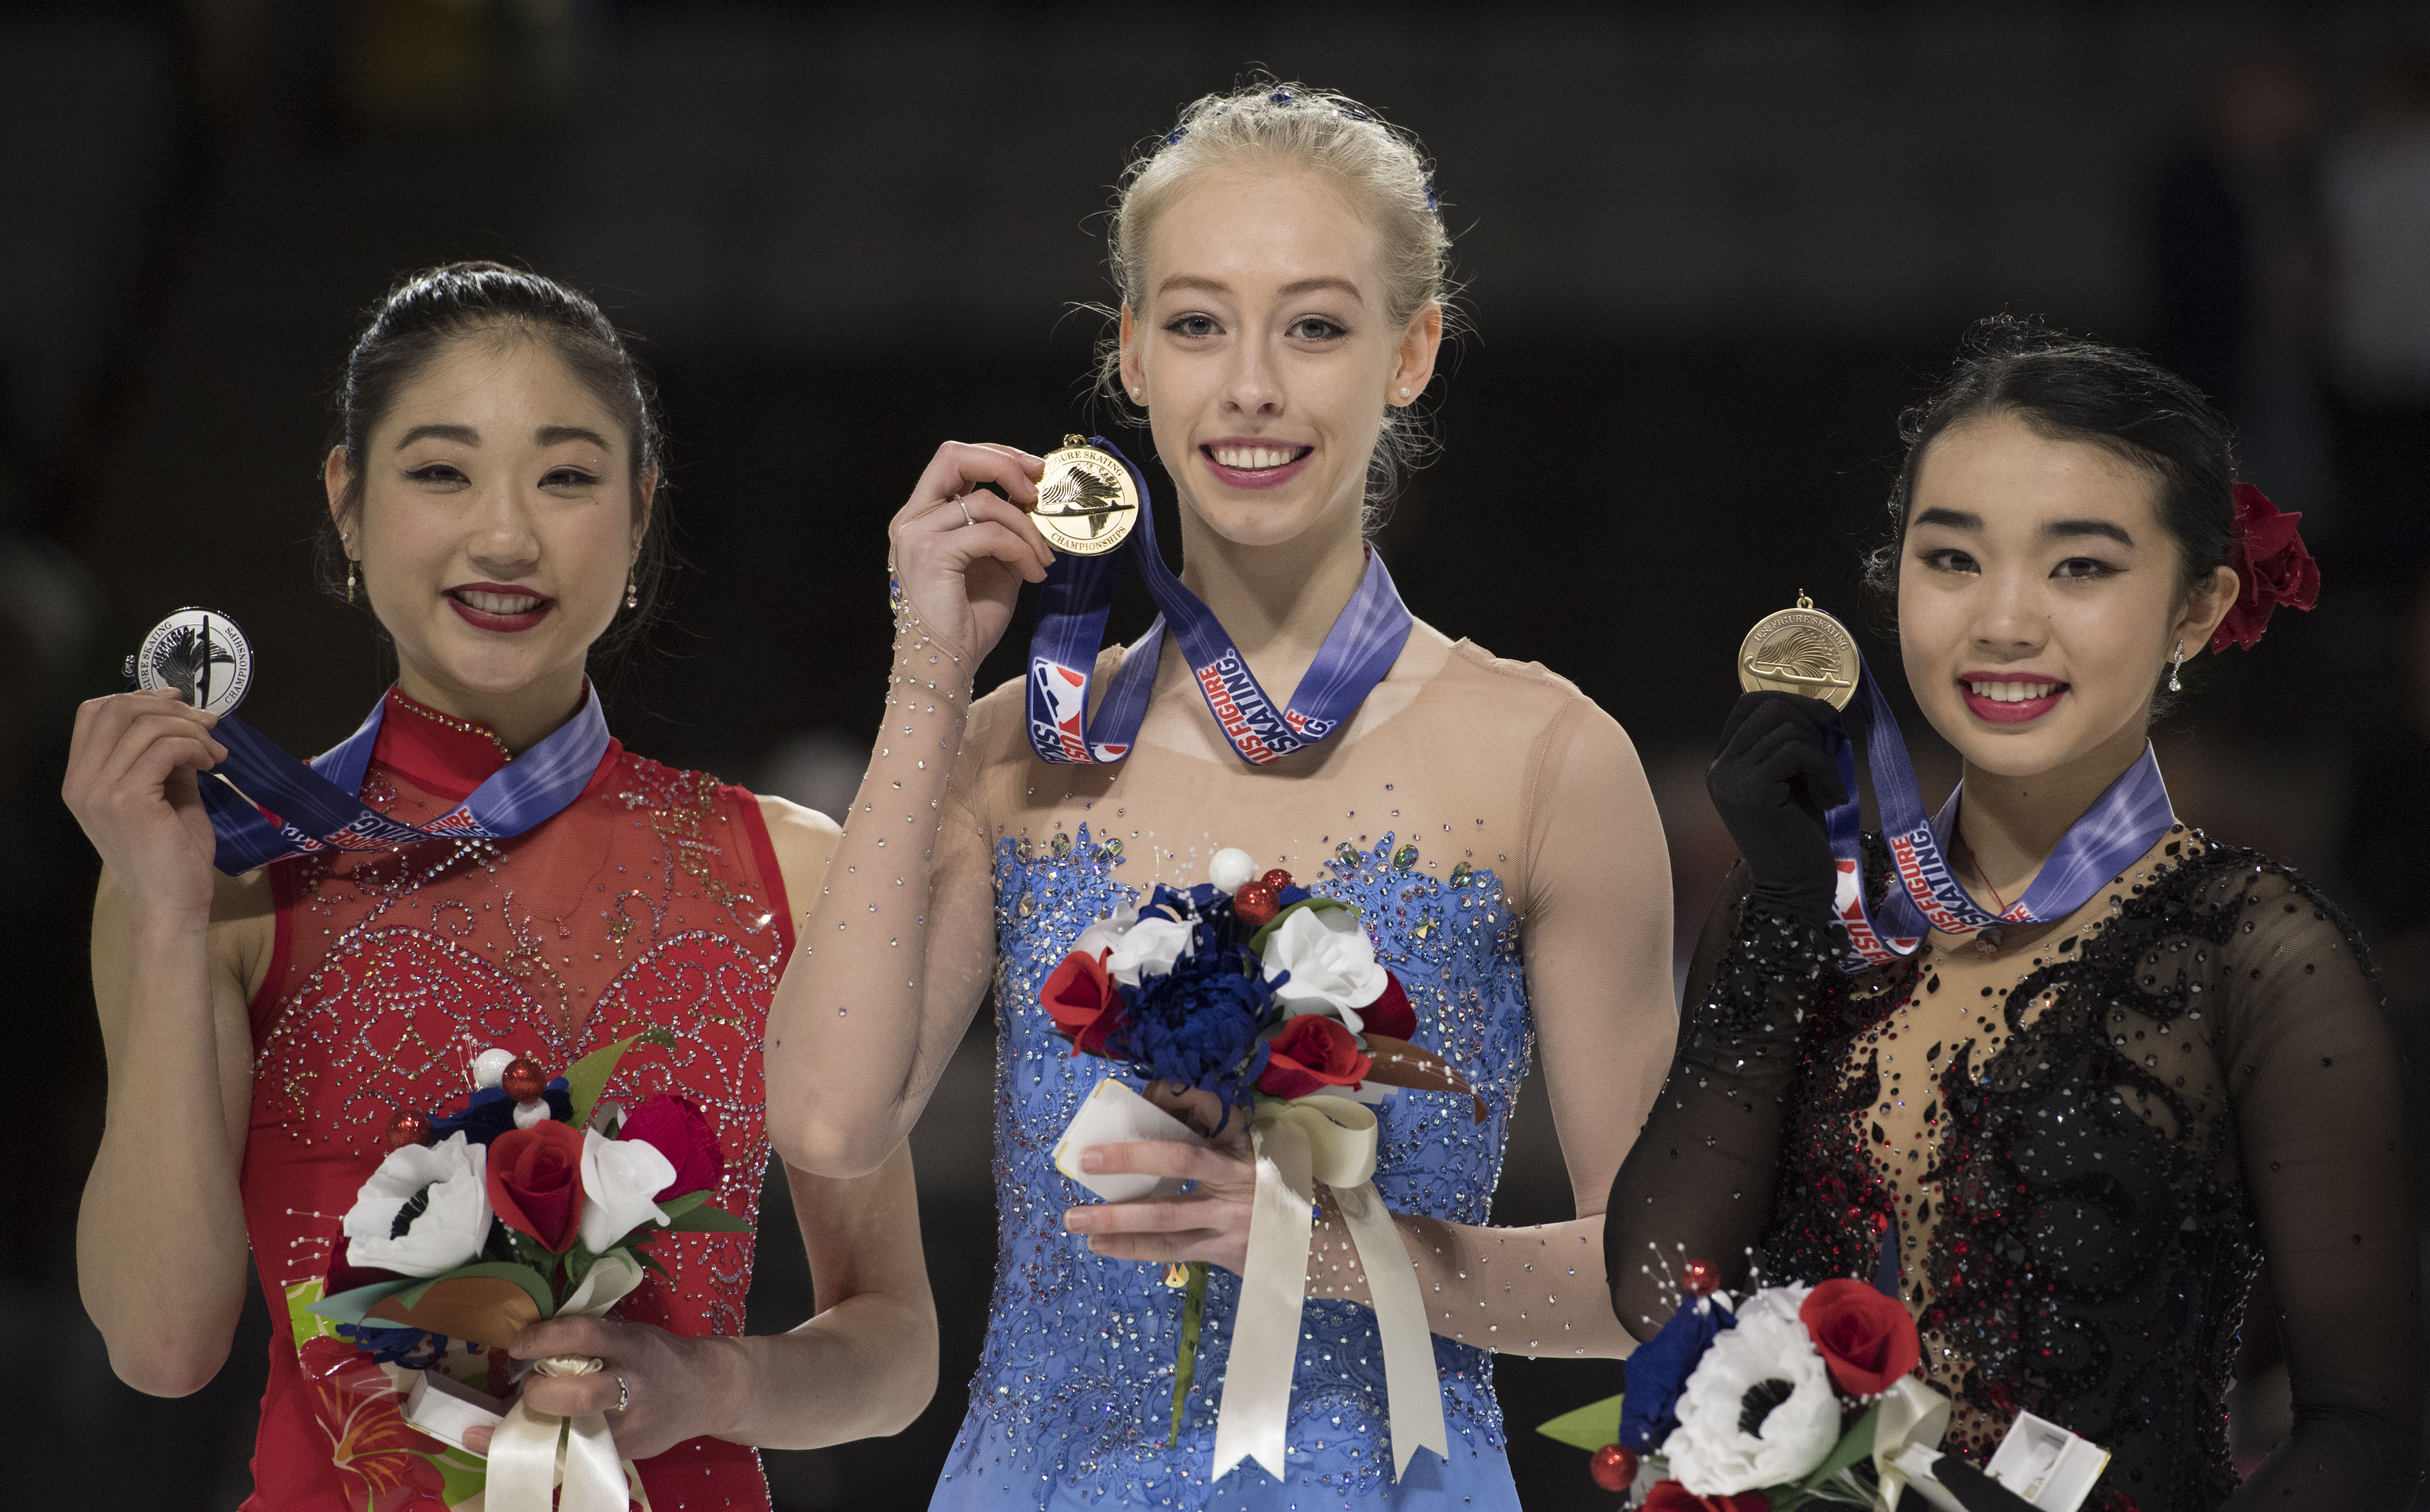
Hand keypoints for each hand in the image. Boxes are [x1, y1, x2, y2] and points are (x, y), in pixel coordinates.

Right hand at [62, 689, 228, 919]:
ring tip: (216, 753)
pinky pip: (164, 749)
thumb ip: (164, 757)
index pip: (94, 713)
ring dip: (191, 730)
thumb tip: (183, 721)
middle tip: (209, 724)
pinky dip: (194, 747)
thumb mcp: (166, 793)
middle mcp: (81, 782)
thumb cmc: (173, 854)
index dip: (138, 697)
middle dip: (169, 707)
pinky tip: (211, 764)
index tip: (179, 703)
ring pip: (145, 726)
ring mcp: (99, 791)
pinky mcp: (127, 800)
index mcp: (82, 778)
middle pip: (116, 709)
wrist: (172, 904)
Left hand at [462, 1314, 736, 1462]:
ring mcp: (631, 1425)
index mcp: (633, 1346)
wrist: (707, 1390)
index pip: (582, 1335)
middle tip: (530, 1385)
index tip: (518, 1345)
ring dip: (542, 1420)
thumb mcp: (633, 1335)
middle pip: (576, 1395)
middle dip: (539, 1392)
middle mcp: (633, 1385)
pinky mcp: (628, 1451)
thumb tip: (535, 1342)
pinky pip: (581, 1448)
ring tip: (538, 1409)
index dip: (542, 1339)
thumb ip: (593, 1340)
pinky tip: (553, 1430)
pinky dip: (559, 1439)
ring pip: (573, 1429)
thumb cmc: (659, 1357)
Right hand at [887, 441, 1054, 664]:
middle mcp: (912, 520)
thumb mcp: (994, 565)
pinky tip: (1032, 573)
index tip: (1033, 472)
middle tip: (1037, 490)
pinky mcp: (931, 554)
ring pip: (985, 502)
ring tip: (1042, 560)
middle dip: (1004, 463)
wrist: (945, 664)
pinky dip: (1020, 550)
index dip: (997, 456)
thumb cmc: (966, 622)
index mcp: (923, 518)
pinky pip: (990, 534)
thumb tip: (1034, 504)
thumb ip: (1005, 530)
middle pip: (955, 456)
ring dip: (1026, 529)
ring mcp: (917, 535)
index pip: (954, 460)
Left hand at [1061, 1084, 1257, 1274]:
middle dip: (1128, 1163)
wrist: (1311, 1240)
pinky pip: (1171, 1251)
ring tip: (1076, 1221)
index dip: (1167, 1110)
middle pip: (1179, 1166)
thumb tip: (1148, 1103)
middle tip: (1085, 1162)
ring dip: (1118, 1223)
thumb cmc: (1268, 1183)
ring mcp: (1231, 1223)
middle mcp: (1236, 1184)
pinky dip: (1132, 1248)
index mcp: (1240, 1149)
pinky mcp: (1224, 1252)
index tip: (1134, 1106)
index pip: (1200, 1123)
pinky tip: (1100, 1246)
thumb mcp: (1246, 1147)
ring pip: (1167, 1223)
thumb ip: (1205, 1125)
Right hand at [1707, 691, 1847, 920]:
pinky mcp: (1753, 791)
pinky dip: (1824, 768)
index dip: (1790, 700)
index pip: (1748, 703)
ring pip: (1786, 728)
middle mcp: (1720, 768)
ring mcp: (1732, 778)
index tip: (1824, 718)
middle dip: (1809, 720)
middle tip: (1829, 755)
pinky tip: (1832, 797)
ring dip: (1821, 752)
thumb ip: (1792, 747)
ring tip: (1829, 786)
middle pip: (1768, 707)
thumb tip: (1821, 707)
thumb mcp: (1793, 782)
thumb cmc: (1799, 837)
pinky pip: (1796, 751)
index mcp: (1724, 764)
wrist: (1794, 890)